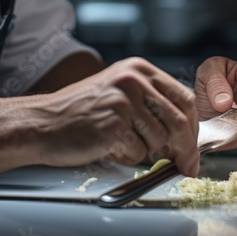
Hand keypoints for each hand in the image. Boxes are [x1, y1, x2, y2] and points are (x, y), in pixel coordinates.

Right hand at [34, 57, 199, 176]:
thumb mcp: (118, 93)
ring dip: (145, 151)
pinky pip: (139, 152)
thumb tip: (185, 133)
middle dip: (186, 150)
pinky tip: (108, 146)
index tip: (193, 147)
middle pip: (180, 120)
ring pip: (160, 140)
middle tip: (185, 166)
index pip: (184, 98)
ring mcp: (124, 100)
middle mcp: (133, 80)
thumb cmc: (79, 113)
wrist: (42, 123)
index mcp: (138, 69)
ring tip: (119, 142)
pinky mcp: (114, 123)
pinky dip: (127, 157)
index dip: (194, 127)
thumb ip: (150, 103)